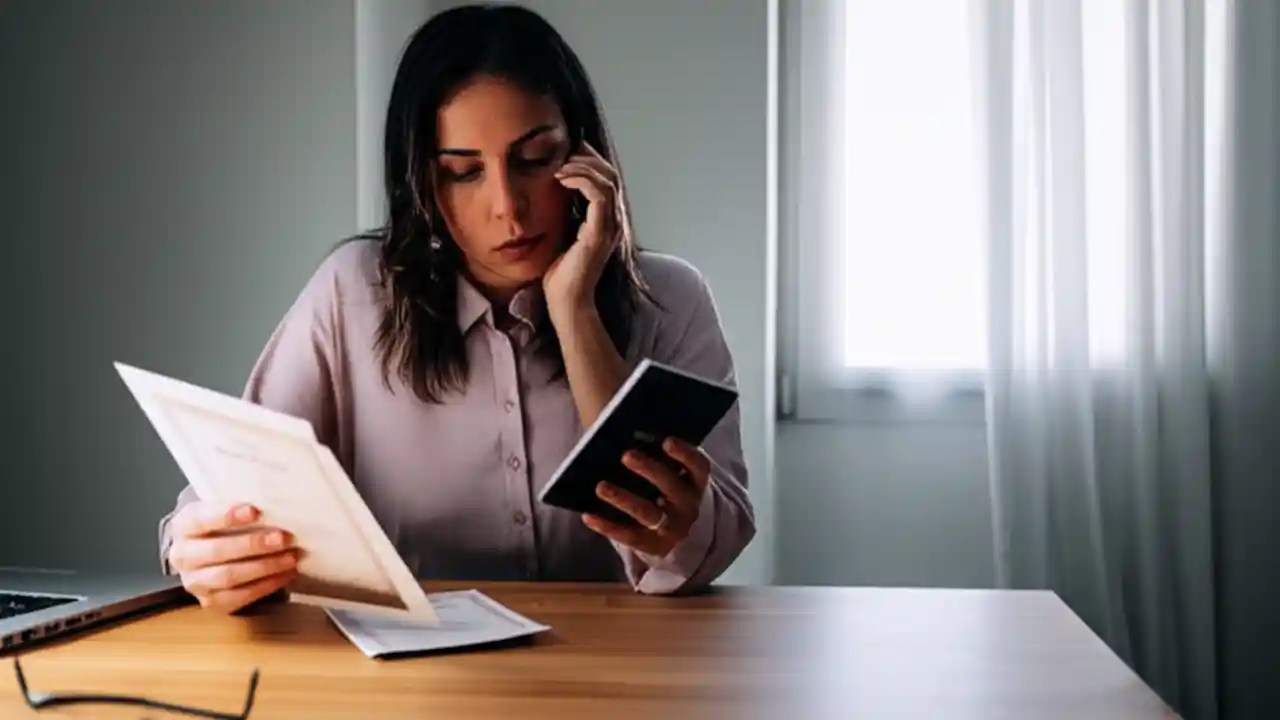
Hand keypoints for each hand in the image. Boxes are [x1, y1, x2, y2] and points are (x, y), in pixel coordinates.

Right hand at [167, 501, 299, 613]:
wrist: (209, 555)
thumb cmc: (225, 526)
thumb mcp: (225, 509)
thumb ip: (242, 507)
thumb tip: (276, 502)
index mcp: (184, 526)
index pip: (201, 519)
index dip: (227, 515)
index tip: (255, 510)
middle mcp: (183, 556)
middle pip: (217, 551)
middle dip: (253, 544)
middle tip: (283, 538)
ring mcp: (195, 582)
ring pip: (229, 576)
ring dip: (264, 566)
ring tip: (291, 557)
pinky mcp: (211, 602)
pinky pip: (240, 597)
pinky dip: (267, 585)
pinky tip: (287, 573)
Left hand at [543, 141, 630, 318]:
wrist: (566, 302)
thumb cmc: (561, 274)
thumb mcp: (563, 234)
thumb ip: (566, 214)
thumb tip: (555, 192)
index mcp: (606, 221)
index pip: (607, 180)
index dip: (591, 161)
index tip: (568, 152)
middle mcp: (613, 221)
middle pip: (611, 175)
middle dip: (589, 158)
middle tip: (566, 151)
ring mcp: (609, 227)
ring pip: (608, 181)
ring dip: (584, 167)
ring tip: (561, 165)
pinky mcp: (600, 233)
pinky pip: (599, 195)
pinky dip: (582, 180)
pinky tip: (562, 178)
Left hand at [583, 437, 710, 557]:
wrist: (673, 534)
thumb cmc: (663, 490)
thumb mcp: (669, 475)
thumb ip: (655, 457)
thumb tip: (623, 433)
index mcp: (694, 483)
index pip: (697, 466)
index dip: (684, 454)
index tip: (666, 441)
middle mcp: (687, 506)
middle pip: (671, 486)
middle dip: (649, 470)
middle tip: (626, 455)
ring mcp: (671, 528)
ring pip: (648, 513)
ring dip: (623, 499)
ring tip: (600, 487)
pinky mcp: (652, 546)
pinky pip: (629, 536)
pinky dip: (607, 526)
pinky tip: (588, 515)